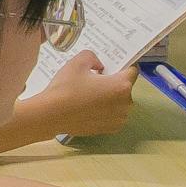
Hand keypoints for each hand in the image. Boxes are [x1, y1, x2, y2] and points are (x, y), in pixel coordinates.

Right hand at [16, 54, 137, 138]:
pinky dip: (106, 111)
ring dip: (110, 98)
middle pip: (125, 87)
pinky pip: (113, 115)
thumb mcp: (77, 62)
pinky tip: (89, 109)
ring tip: (90, 96)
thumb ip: (93, 57)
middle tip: (95, 80)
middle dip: (114, 82)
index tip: (111, 65)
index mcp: (121, 85)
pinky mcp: (111, 129)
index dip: (123, 65)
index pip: (133, 70)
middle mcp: (126, 103)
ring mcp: (119, 119)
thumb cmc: (66, 87)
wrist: (52, 115)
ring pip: (119, 102)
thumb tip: (99, 66)